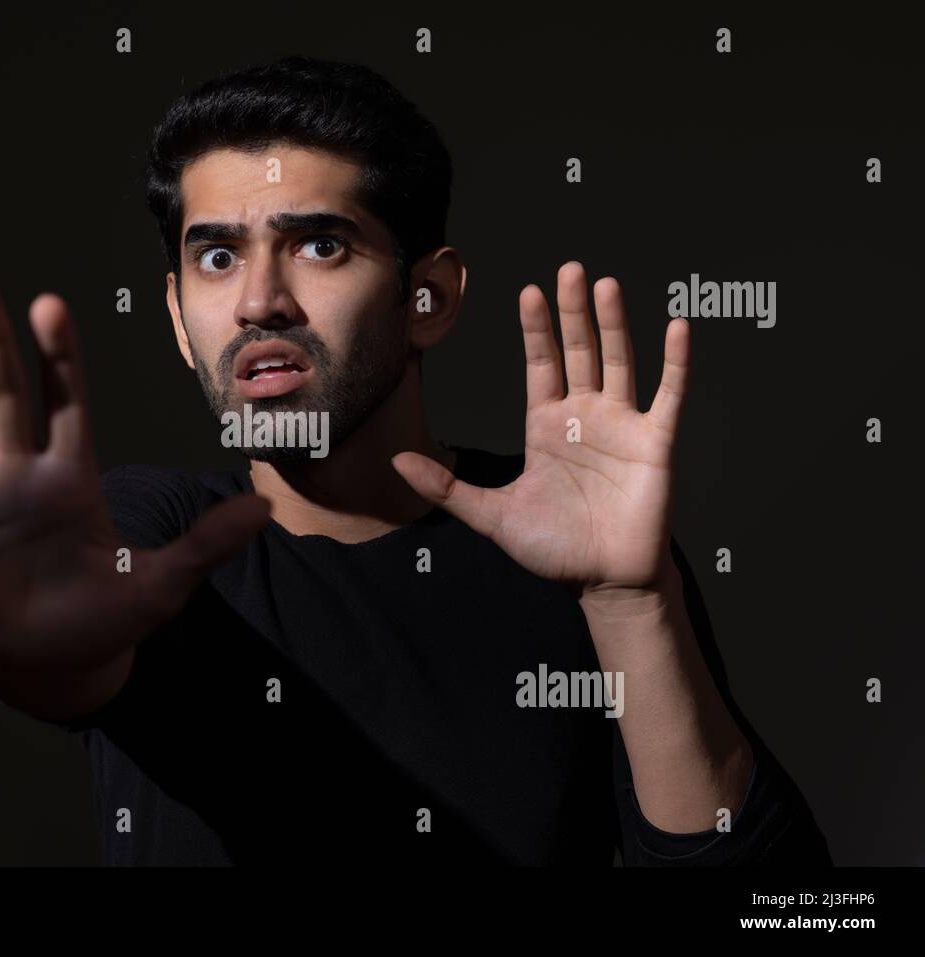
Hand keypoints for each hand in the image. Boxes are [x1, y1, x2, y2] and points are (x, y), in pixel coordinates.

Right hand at [0, 278, 268, 716]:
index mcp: (72, 476)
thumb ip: (204, 546)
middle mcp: (22, 471)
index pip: (67, 402)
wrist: (39, 665)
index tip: (49, 305)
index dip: (58, 355)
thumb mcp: (158, 587)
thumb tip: (267, 509)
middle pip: (8, 395)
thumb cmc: (101, 622)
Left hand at [393, 262, 686, 594]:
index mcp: (546, 426)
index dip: (536, 329)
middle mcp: (584, 416)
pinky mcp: (655, 443)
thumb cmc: (554, 549)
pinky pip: (669, 395)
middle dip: (572, 311)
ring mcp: (622, 426)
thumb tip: (397, 461)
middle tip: (570, 268)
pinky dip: (675, 362)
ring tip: (605, 285)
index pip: (540, 364)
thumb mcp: (491, 516)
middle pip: (579, 351)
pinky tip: (676, 328)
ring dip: (614, 324)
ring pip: (618, 362)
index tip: (529, 291)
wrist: (604, 582)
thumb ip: (446, 489)